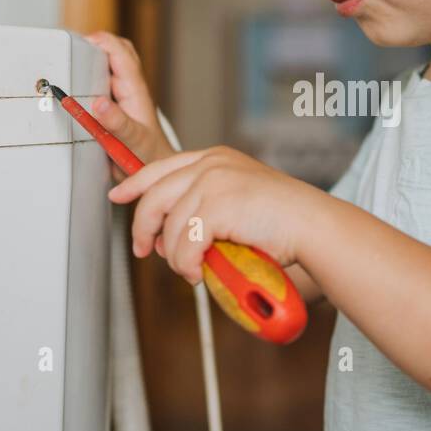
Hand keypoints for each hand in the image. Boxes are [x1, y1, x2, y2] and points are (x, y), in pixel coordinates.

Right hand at [83, 31, 175, 178]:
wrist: (153, 169)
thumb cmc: (147, 157)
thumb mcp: (132, 142)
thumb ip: (116, 123)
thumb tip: (98, 103)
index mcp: (135, 89)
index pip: (120, 52)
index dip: (100, 41)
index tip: (77, 44)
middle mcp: (131, 87)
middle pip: (117, 50)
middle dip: (95, 44)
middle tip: (70, 49)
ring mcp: (124, 94)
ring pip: (110, 63)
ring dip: (93, 58)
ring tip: (69, 63)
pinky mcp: (116, 103)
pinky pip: (102, 81)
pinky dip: (89, 76)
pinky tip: (75, 84)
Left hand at [108, 145, 316, 284]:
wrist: (313, 226)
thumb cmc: (283, 222)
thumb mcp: (237, 201)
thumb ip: (204, 207)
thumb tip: (166, 236)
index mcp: (214, 158)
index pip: (160, 167)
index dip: (134, 184)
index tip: (117, 196)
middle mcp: (210, 164)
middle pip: (153, 196)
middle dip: (143, 229)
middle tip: (144, 251)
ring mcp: (213, 183)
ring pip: (169, 229)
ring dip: (176, 258)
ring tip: (193, 270)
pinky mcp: (216, 207)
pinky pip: (185, 246)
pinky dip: (189, 266)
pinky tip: (201, 272)